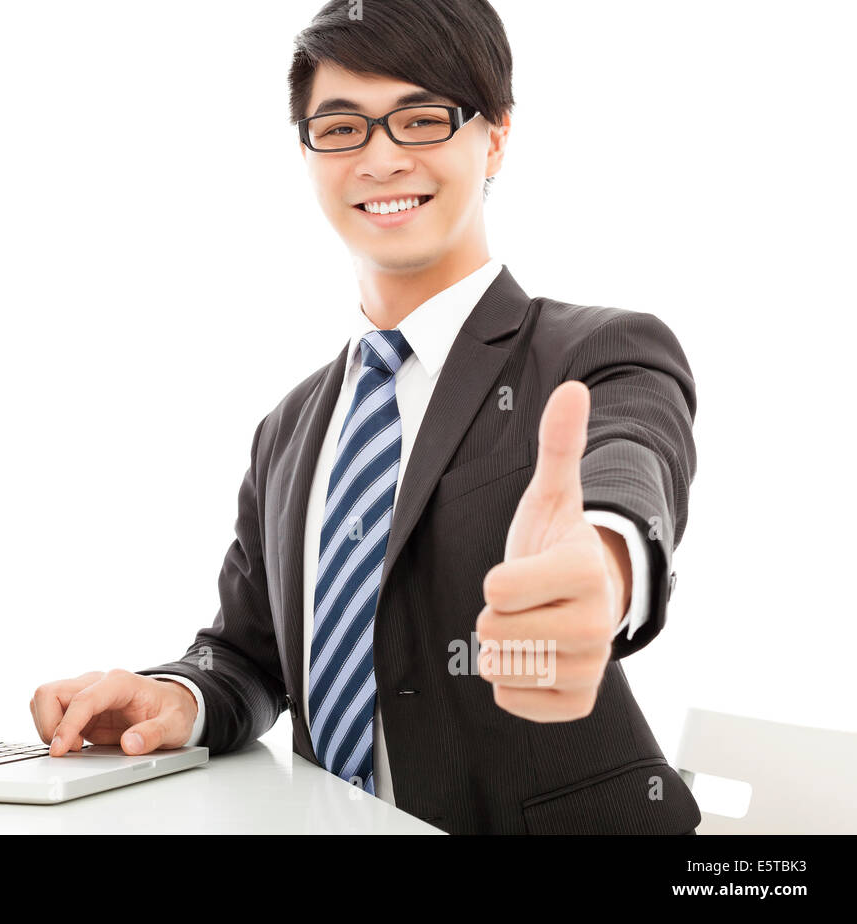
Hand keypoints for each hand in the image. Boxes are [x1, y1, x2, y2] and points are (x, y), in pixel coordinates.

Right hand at [29, 669, 198, 755]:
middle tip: (71, 749)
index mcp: (119, 682)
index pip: (82, 699)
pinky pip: (50, 711)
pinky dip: (52, 728)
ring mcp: (84, 693)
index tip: (60, 750)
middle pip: (50, 692)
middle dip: (49, 725)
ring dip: (48, 726)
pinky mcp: (79, 707)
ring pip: (44, 699)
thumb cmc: (172, 710)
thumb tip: (130, 744)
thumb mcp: (174, 725)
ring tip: (74, 746)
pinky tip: (73, 743)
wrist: (171, 703)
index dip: (67, 725)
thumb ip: (154, 734)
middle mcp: (96, 682)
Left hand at [477, 380, 629, 722]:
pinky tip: (532, 655)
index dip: (497, 579)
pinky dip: (510, 682)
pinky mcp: (580, 702)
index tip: (525, 569)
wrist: (593, 597)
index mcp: (585, 571)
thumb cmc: (560, 543)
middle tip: (526, 600)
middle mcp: (598, 624)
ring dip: (502, 647)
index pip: (496, 590)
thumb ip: (558, 445)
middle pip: (493, 631)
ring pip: (502, 667)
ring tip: (529, 625)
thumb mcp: (553, 494)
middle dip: (496, 613)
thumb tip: (572, 389)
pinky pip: (513, 701)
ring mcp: (592, 666)